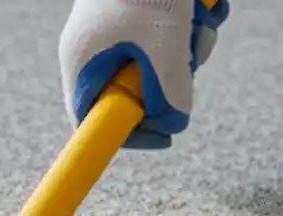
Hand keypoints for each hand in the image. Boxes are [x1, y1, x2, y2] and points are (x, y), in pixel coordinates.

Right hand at [58, 0, 228, 149]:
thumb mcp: (164, 45)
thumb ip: (169, 93)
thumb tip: (172, 124)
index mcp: (85, 59)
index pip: (92, 119)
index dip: (127, 135)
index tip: (163, 136)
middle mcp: (100, 46)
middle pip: (138, 95)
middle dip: (174, 80)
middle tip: (185, 54)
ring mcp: (124, 30)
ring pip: (167, 67)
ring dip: (192, 48)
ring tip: (193, 16)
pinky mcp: (148, 16)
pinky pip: (178, 40)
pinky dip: (195, 27)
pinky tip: (197, 4)